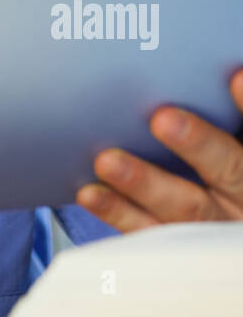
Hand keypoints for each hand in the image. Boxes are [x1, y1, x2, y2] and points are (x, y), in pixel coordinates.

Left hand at [76, 68, 242, 229]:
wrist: (222, 221)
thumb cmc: (220, 164)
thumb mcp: (231, 139)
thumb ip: (228, 114)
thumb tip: (223, 71)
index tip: (236, 78)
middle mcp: (241, 199)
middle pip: (227, 170)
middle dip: (198, 144)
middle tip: (162, 118)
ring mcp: (212, 227)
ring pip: (184, 208)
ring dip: (143, 183)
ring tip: (107, 160)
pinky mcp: (174, 245)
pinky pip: (147, 231)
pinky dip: (117, 211)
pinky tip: (90, 193)